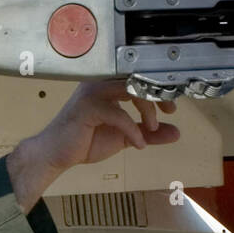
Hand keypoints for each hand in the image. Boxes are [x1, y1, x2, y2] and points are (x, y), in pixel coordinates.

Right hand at [6, 79, 180, 211]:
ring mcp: (93, 93)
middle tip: (168, 111)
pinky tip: (138, 144)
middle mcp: (101, 83)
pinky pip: (118, 113)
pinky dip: (132, 129)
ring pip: (130, 90)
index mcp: (109, 85)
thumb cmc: (85, 142)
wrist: (57, 155)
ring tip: (151, 128)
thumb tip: (176, 133)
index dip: (159, 89)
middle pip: (138, 78)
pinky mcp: (88, 107)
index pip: (139, 77)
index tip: (170, 107)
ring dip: (146, 108)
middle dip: (157, 94)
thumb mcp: (125, 137)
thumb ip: (148, 133)